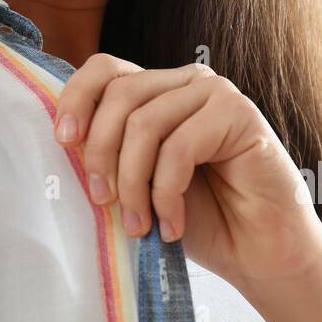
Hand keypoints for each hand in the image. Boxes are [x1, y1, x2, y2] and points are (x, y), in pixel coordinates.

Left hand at [53, 53, 321, 294]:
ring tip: (138, 226)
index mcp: (157, 90)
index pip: (103, 69)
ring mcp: (214, 93)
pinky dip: (166, 194)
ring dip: (133, 184)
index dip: (76, 99)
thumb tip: (64, 139)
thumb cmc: (198, 216)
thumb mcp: (138, 180)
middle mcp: (184, 81)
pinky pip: (179, 148)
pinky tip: (172, 225)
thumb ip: (109, 152)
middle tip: (102, 202)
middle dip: (101, 155)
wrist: (258, 252)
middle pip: (119, 96)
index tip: (64, 143)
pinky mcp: (240, 114)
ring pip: (145, 124)